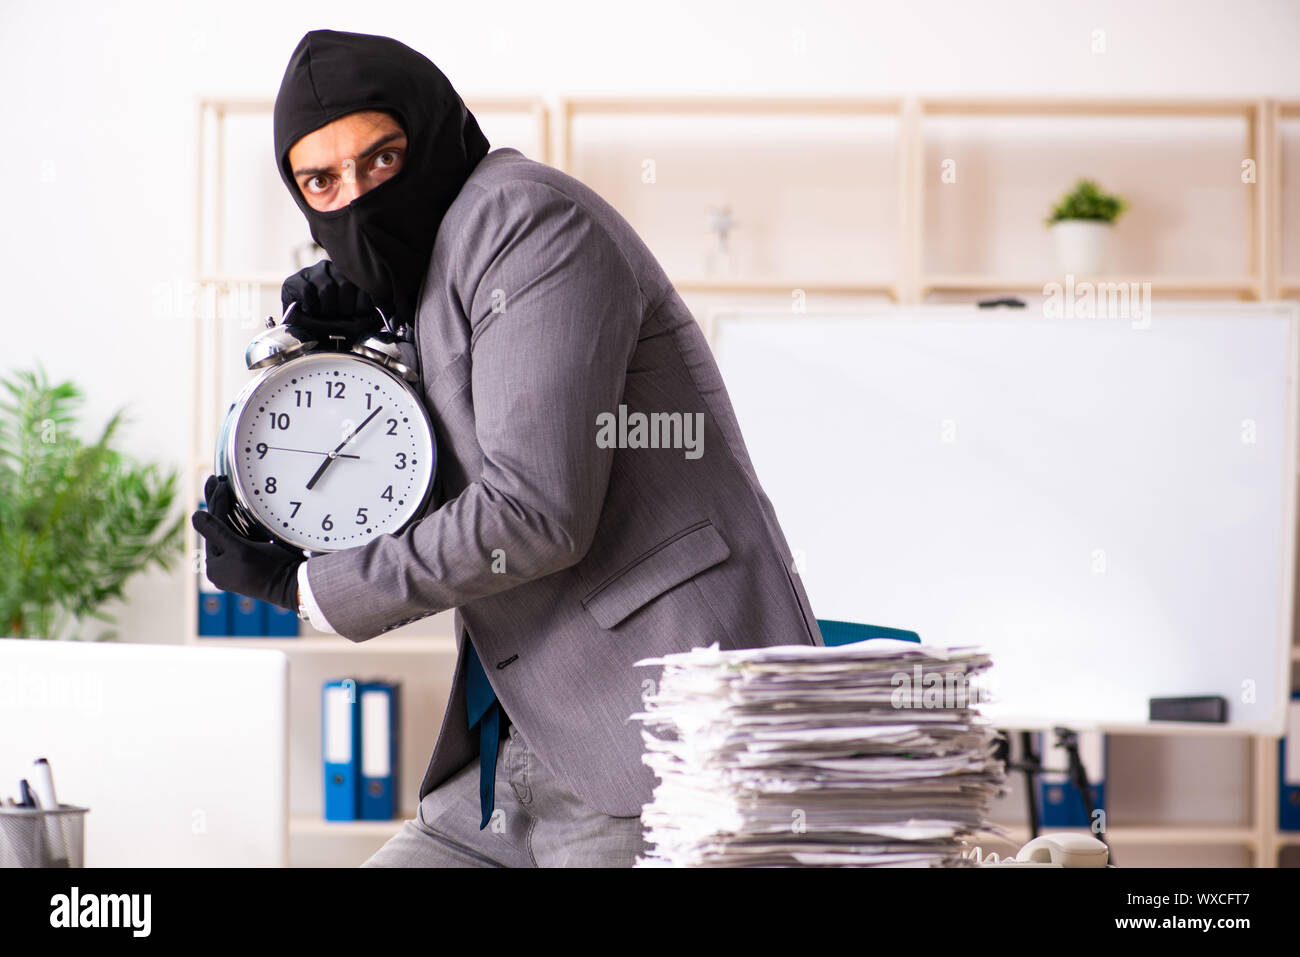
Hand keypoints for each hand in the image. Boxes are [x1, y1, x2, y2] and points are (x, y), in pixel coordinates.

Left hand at [192, 475, 301, 610]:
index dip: (215, 504)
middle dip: (218, 504)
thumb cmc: (266, 569)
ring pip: (230, 531)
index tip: (218, 483)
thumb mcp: (238, 549)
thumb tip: (194, 515)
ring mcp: (237, 563)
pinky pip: (242, 536)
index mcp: (215, 566)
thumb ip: (216, 531)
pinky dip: (241, 521)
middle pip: (219, 528)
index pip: (213, 528)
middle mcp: (223, 566)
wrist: (293, 584)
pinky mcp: (252, 560)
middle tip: (213, 480)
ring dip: (229, 510)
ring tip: (223, 489)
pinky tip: (239, 508)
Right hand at [281, 260, 384, 343]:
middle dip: (344, 309)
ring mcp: (313, 272)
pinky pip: (308, 292)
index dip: (363, 303)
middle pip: (346, 285)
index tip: (358, 315)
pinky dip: (311, 307)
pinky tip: (310, 311)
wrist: (302, 333)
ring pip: (327, 289)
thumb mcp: (354, 321)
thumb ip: (369, 314)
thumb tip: (388, 311)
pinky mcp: (295, 280)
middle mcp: (331, 268)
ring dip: (326, 310)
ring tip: (323, 316)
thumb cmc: (330, 327)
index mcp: (349, 275)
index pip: (363, 281)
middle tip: (337, 318)